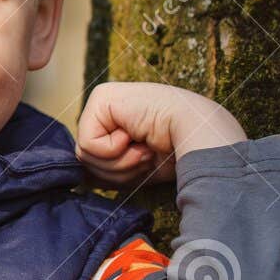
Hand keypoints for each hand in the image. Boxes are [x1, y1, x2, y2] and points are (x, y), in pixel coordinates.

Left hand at [75, 82, 244, 187]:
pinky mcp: (102, 97)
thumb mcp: (135, 168)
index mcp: (114, 124)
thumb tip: (81, 182)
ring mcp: (102, 101)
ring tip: (142, 146)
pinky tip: (135, 136)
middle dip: (117, 169)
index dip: (117, 173)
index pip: (92, 160)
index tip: (145, 160)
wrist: (198, 136)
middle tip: (144, 154)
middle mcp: (106, 110)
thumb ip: (108, 170)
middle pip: (85, 159)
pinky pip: (88, 143)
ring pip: (84, 154)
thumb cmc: (175, 152)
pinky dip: (114, 150)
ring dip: (118, 161)